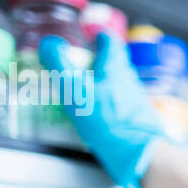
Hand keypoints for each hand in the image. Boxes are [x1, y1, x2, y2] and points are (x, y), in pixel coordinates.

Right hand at [40, 32, 166, 187]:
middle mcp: (130, 82)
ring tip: (93, 90)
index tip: (98, 35)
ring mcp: (137, 103)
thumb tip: (48, 42)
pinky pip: (124, 108)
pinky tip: (104, 118)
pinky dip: (113, 107)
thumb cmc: (107, 119)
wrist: (139, 152)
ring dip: (108, 85)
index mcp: (115, 69)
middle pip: (118, 66)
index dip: (103, 38)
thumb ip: (60, 64)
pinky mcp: (139, 122)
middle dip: (104, 62)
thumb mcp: (75, 88)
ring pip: (122, 87)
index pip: (112, 44)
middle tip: (91, 63)